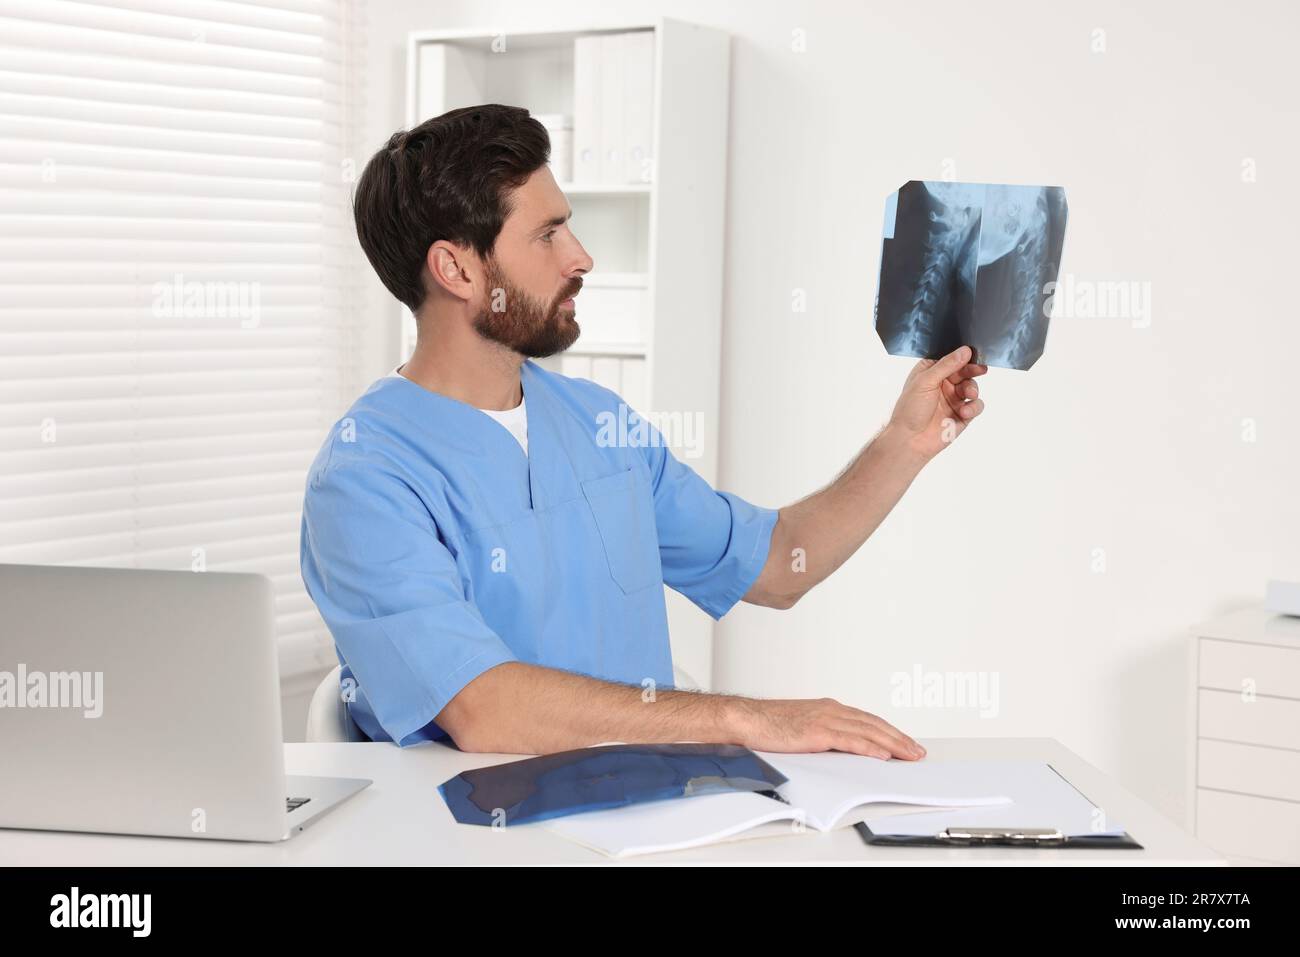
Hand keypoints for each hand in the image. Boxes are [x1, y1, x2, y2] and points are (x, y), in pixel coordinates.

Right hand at [728, 697, 925, 759]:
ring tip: (909, 755)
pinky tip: (883, 755)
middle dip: (899, 738)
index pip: (867, 720)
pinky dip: (870, 747)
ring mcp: (826, 719)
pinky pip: (851, 741)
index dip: (889, 731)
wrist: (748, 719)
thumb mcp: (802, 726)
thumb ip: (823, 734)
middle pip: (874, 724)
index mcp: (828, 708)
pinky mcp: (818, 732)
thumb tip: (840, 749)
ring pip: (868, 731)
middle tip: (917, 751)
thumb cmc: (769, 724)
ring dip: (893, 743)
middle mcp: (832, 710)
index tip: (904, 742)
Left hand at [888, 345, 988, 459]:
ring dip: (973, 389)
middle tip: (980, 369)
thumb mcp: (925, 381)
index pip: (950, 358)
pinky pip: (976, 405)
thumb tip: (965, 351)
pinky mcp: (962, 414)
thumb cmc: (909, 410)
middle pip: (964, 371)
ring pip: (972, 387)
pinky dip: (974, 407)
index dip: (962, 356)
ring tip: (969, 394)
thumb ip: (946, 365)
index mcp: (931, 372)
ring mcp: (953, 399)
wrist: (910, 440)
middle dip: (972, 370)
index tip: (972, 353)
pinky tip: (964, 412)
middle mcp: (943, 384)